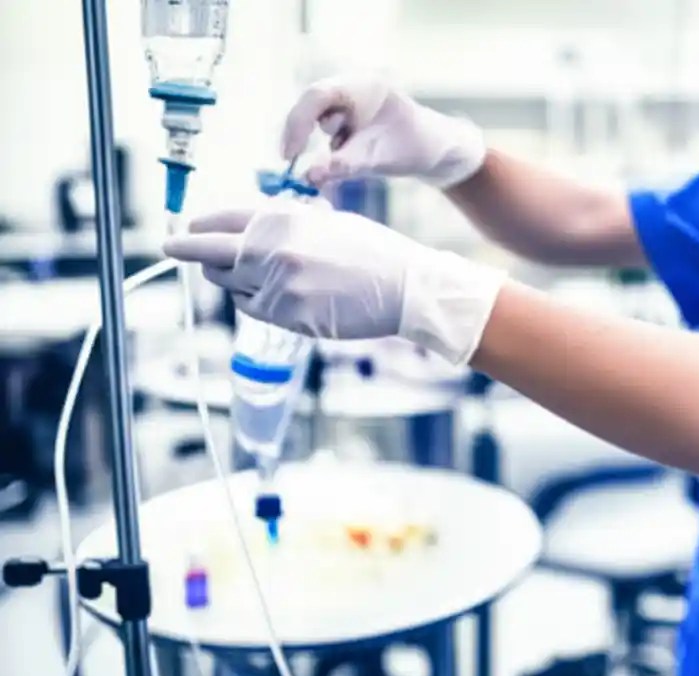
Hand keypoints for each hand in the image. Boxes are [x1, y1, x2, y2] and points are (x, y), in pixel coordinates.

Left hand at [164, 199, 505, 363]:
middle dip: (188, 250)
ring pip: (227, 283)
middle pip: (208, 252)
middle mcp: (272, 249)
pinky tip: (272, 294)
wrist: (405, 287)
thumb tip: (252, 228)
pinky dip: (253, 300)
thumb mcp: (326, 221)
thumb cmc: (372, 251)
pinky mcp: (286, 315)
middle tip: (174, 248)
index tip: (182, 232)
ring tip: (243, 273)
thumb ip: (285, 223)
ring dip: (227, 277)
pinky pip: (251, 307)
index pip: (219, 220)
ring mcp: (276, 285)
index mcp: (282, 219)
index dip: (196, 227)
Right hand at [282, 75, 485, 188]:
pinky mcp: (351, 120)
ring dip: (332, 146)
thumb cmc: (415, 148)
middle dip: (302, 135)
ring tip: (360, 159)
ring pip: (323, 124)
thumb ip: (343, 166)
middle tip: (293, 163)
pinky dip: (337, 152)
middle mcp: (354, 88)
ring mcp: (352, 104)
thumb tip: (308, 176)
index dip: (297, 123)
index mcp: (364, 86)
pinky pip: (333, 136)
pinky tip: (359, 159)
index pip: (317, 95)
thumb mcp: (379, 159)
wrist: (438, 153)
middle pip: (312, 106)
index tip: (289, 154)